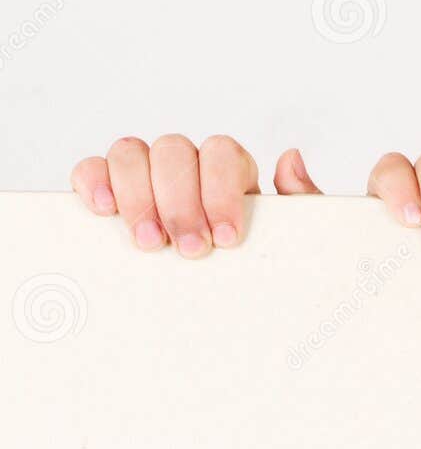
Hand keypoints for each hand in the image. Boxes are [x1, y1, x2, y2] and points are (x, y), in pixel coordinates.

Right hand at [70, 136, 321, 257]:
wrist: (239, 297)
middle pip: (174, 151)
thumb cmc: (259, 260)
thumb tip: (290, 159)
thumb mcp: (289, 236)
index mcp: (230, 172)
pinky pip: (92, 168)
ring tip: (152, 244)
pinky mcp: (110, 192)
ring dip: (138, 197)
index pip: (222, 153)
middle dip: (181, 203)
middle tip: (191, 250)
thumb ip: (301, 200)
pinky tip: (104, 210)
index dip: (221, 191)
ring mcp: (146, 176)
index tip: (227, 239)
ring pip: (131, 153)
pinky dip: (93, 180)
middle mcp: (186, 166)